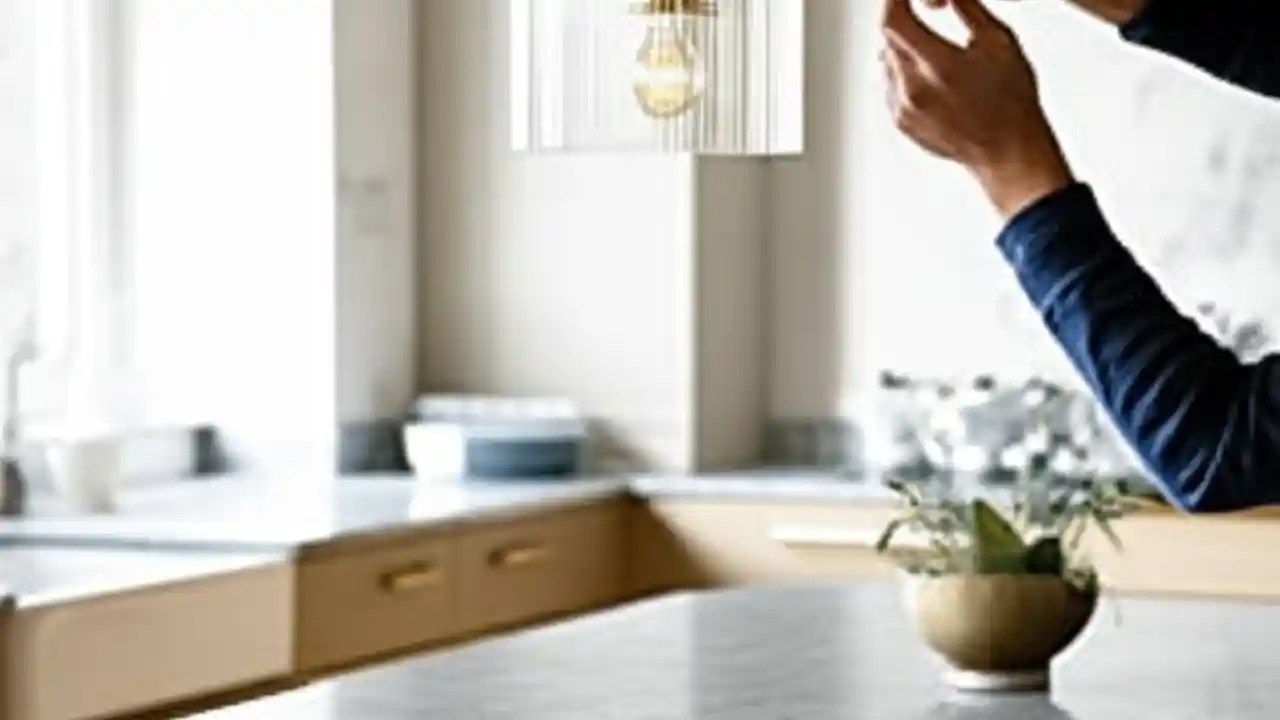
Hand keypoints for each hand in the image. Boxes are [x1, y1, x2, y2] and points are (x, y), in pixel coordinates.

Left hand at [881, 0, 1073, 218]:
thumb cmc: (1011, 100)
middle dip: (903, 23)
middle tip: (923, 17)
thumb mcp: (998, 42)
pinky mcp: (901, 123)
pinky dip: (901, 75)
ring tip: (933, 54)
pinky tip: (930, 79)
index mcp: (938, 67)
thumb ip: (968, 8)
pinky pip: (889, 87)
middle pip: (888, 41)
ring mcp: (903, 109)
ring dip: (902, 50)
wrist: (1007, 150)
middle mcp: (913, 90)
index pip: (894, 22)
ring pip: (886, 63)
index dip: (894, 1)